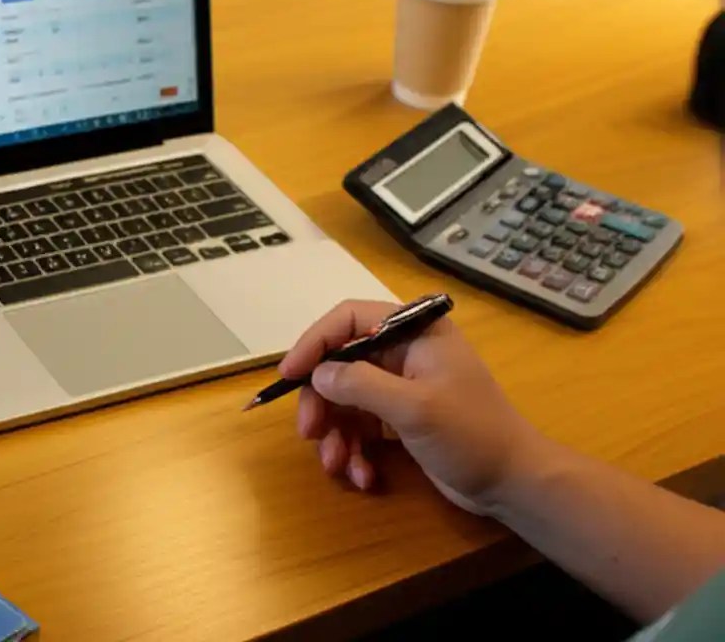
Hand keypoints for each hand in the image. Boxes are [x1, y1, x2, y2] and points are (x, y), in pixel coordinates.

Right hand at [279, 299, 547, 514]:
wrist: (513, 483)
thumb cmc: (472, 435)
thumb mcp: (414, 408)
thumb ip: (361, 385)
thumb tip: (318, 374)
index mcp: (415, 332)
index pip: (349, 319)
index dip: (314, 343)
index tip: (289, 374)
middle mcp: (405, 352)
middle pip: (341, 364)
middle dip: (322, 402)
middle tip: (309, 433)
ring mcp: (402, 386)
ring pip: (346, 400)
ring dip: (336, 434)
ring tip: (338, 465)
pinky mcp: (401, 418)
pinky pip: (361, 426)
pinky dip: (356, 450)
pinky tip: (364, 475)